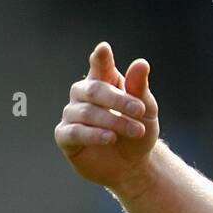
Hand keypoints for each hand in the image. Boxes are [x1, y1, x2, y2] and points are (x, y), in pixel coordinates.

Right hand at [55, 41, 159, 190]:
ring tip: (137, 131)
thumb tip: (141, 63)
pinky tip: (110, 137)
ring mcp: (72, 115)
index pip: (99, 66)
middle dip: (119, 100)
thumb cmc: (139, 129)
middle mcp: (83, 95)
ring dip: (114, 121)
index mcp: (103, 82)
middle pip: (94, 90)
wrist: (133, 164)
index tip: (104, 49)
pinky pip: (74, 132)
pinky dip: (93, 134)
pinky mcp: (65, 136)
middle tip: (140, 111)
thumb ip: (140, 88)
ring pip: (87, 112)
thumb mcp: (146, 110)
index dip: (100, 58)